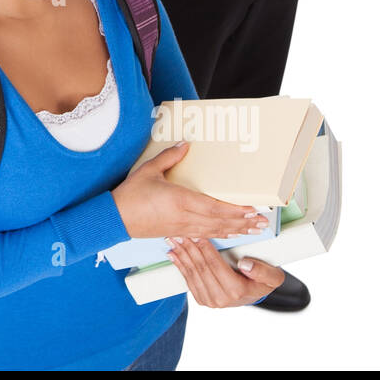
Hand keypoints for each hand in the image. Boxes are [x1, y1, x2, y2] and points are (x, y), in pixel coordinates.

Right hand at [111, 141, 269, 239]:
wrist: (116, 218)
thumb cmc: (131, 195)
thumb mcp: (149, 170)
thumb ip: (170, 157)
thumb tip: (186, 145)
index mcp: (179, 200)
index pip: (214, 207)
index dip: (235, 210)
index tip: (252, 209)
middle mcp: (184, 217)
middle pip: (220, 221)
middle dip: (243, 222)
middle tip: (262, 222)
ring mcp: (182, 227)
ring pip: (215, 230)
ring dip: (236, 230)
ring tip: (253, 230)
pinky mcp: (178, 232)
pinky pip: (205, 235)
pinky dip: (221, 234)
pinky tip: (230, 233)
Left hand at [166, 236, 284, 307]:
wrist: (255, 294)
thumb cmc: (263, 281)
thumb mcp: (272, 276)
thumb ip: (262, 270)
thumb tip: (246, 264)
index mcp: (236, 291)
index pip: (216, 265)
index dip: (205, 249)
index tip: (198, 234)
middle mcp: (221, 299)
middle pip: (201, 268)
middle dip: (190, 249)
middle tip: (180, 233)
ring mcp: (210, 300)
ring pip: (192, 273)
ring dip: (181, 255)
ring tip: (173, 240)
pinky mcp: (202, 299)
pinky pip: (188, 280)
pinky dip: (179, 265)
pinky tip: (173, 254)